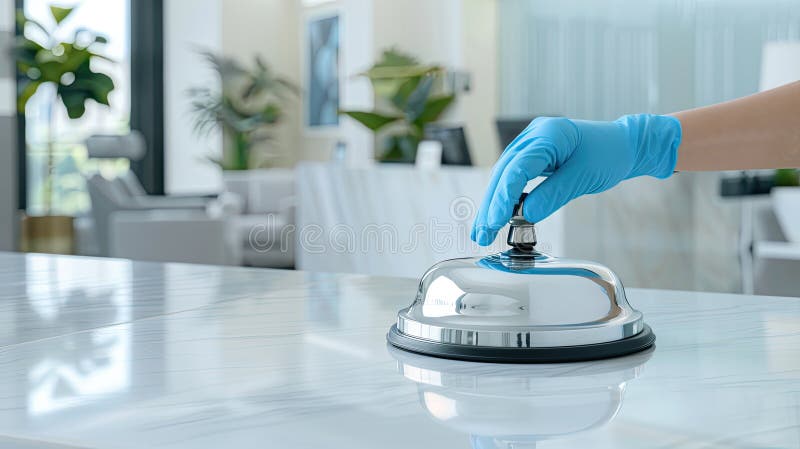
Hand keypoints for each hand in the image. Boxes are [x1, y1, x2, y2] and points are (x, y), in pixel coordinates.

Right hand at [471, 115, 681, 245]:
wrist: (622, 145)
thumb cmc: (609, 155)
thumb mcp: (584, 177)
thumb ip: (553, 195)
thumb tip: (525, 215)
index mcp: (548, 134)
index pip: (517, 168)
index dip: (504, 197)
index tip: (496, 221)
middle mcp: (534, 136)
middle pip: (504, 172)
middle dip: (491, 205)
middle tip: (482, 233)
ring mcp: (531, 144)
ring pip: (504, 176)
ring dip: (494, 204)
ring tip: (483, 231)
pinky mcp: (532, 155)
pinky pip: (513, 177)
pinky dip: (505, 197)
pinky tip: (498, 215)